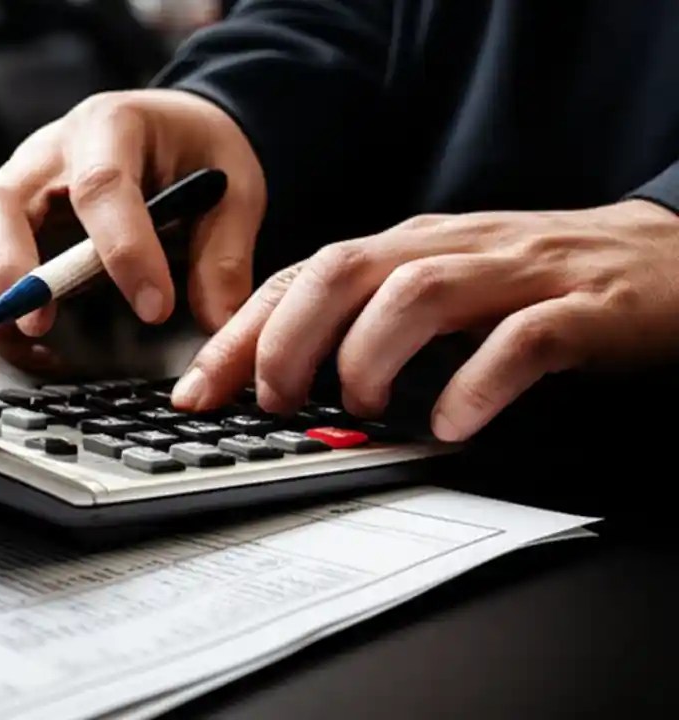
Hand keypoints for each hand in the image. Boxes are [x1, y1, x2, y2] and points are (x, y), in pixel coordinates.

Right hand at [0, 89, 265, 394]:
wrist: (169, 133)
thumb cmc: (192, 153)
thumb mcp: (233, 190)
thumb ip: (224, 257)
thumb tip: (220, 325)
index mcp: (106, 127)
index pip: (100, 185)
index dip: (125, 249)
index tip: (157, 309)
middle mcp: (42, 162)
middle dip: (9, 273)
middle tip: (36, 330)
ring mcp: (12, 206)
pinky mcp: (0, 247)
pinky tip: (38, 367)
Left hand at [172, 199, 678, 440]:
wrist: (666, 257)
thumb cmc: (537, 282)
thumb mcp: (441, 290)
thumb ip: (370, 320)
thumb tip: (283, 376)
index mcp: (410, 247)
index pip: (303, 277)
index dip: (240, 331)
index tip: (195, 390)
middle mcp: (451, 249)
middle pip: (344, 270)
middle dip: (288, 337)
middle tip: (271, 399)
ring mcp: (517, 273)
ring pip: (419, 293)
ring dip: (370, 355)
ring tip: (357, 406)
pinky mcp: (583, 308)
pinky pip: (523, 338)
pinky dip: (476, 381)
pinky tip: (449, 423)